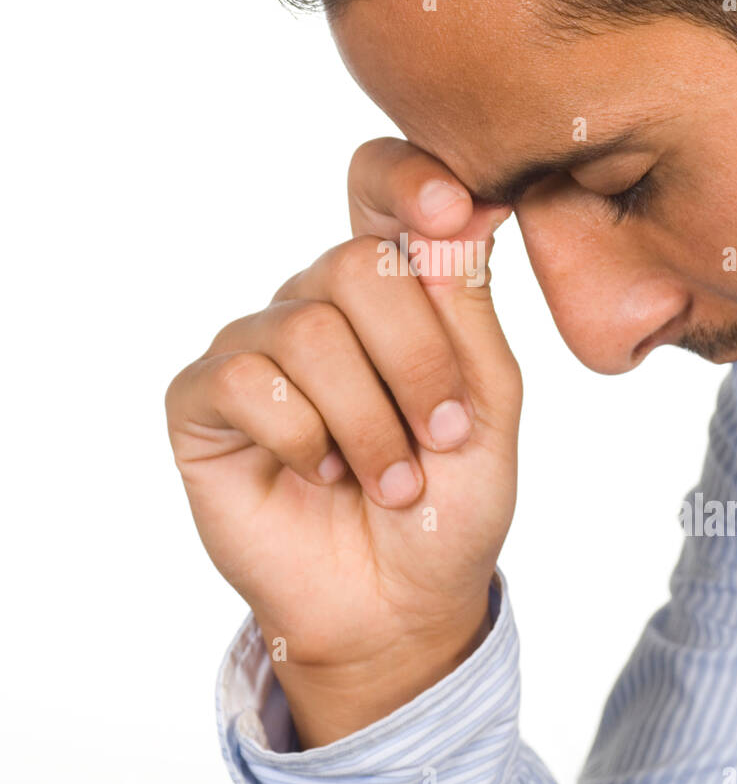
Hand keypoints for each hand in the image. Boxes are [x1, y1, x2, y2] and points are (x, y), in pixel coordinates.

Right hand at [165, 138, 520, 744]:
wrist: (399, 605)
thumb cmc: (450, 502)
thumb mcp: (486, 404)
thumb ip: (466, 307)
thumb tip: (463, 205)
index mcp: (391, 287)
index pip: (377, 183)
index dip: (408, 179)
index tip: (454, 208)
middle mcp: (317, 301)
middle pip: (357, 263)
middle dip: (417, 361)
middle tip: (439, 437)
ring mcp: (256, 345)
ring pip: (309, 330)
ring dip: (369, 425)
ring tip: (390, 482)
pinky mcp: (203, 398)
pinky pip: (250, 381)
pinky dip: (304, 441)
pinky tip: (317, 475)